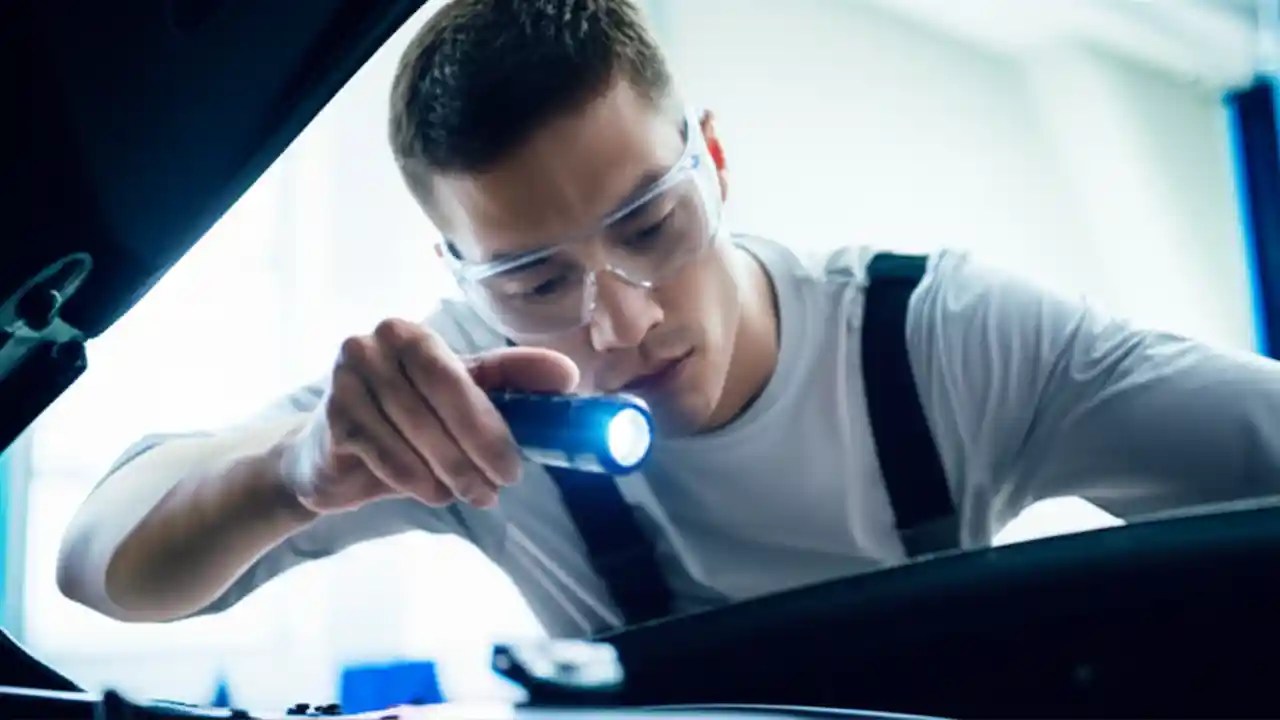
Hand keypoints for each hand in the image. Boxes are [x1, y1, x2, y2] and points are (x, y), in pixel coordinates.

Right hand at [281, 319, 578, 513]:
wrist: (328, 456)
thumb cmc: (403, 422)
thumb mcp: (457, 397)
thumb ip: (508, 381)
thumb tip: (568, 374)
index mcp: (411, 334)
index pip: (463, 376)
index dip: (494, 424)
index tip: (518, 465)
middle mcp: (373, 344)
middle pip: (442, 402)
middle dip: (478, 451)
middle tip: (501, 486)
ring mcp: (346, 379)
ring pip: (418, 434)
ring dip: (453, 472)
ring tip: (474, 494)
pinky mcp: (332, 419)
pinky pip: (388, 457)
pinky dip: (419, 481)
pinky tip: (434, 492)